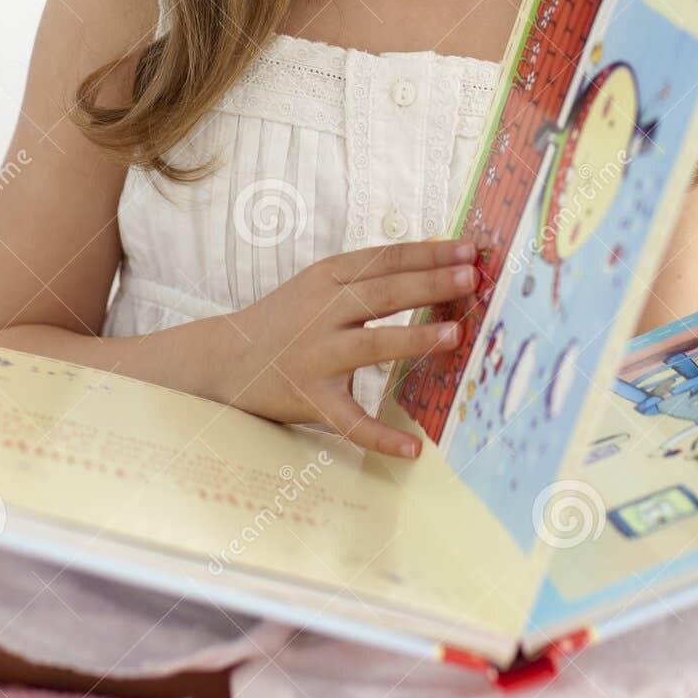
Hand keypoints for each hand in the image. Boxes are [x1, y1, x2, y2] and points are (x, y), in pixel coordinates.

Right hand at [223, 237, 479, 457]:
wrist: (226, 359)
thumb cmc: (288, 318)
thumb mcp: (321, 284)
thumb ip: (370, 274)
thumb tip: (435, 255)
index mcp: (327, 278)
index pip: (384, 259)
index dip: (428, 253)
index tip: (468, 249)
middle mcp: (321, 312)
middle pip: (382, 293)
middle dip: (429, 285)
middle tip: (470, 278)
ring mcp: (316, 356)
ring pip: (370, 346)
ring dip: (414, 339)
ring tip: (453, 336)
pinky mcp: (309, 398)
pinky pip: (350, 421)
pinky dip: (381, 436)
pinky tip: (413, 447)